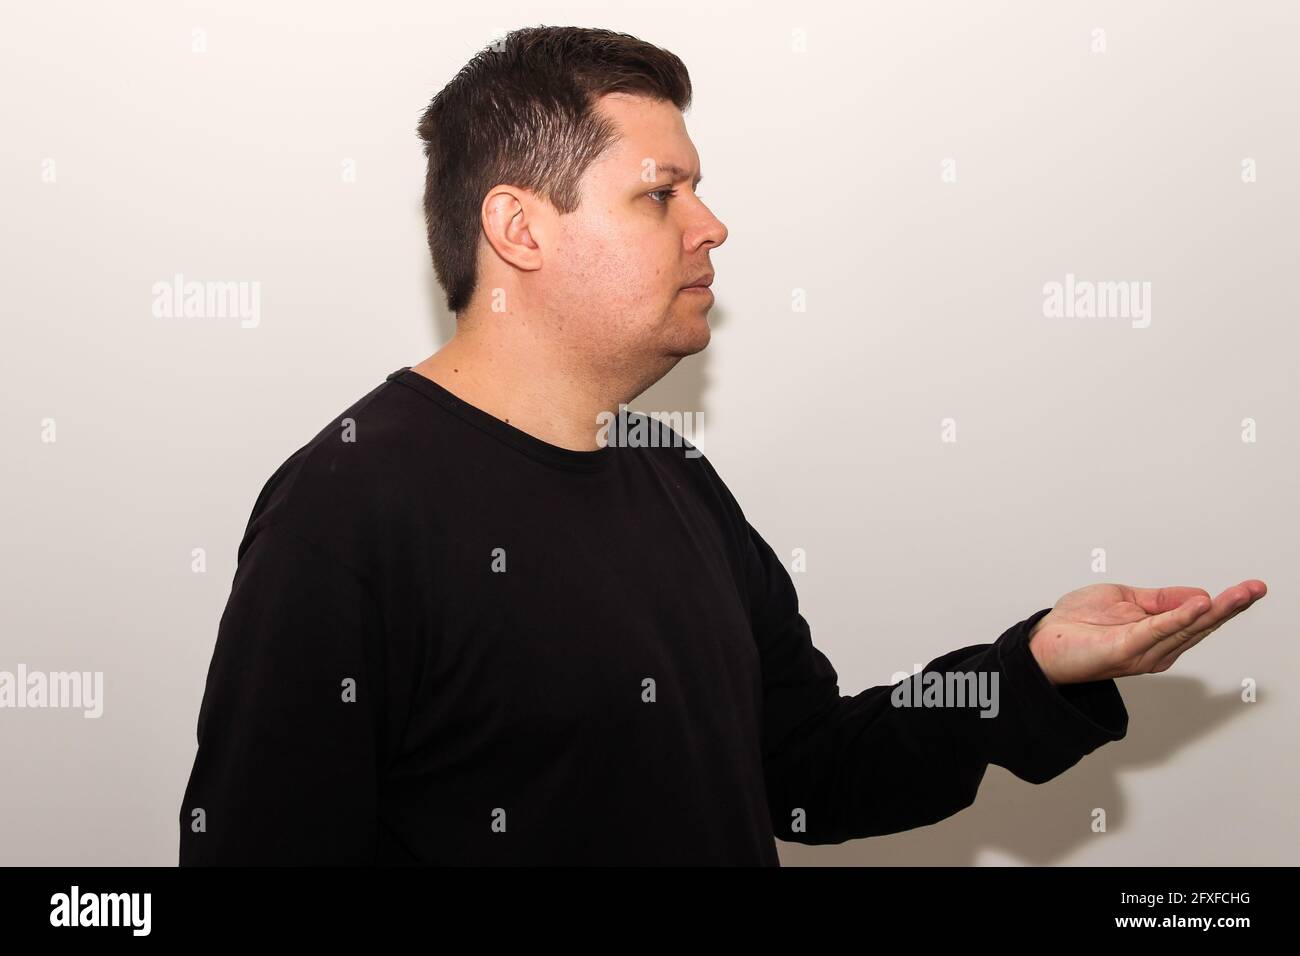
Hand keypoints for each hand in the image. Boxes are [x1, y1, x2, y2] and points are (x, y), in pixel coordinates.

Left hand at [1027, 580, 1267, 684]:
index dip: (1225, 603)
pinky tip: (1200, 606)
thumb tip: (1198, 595)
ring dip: (1215, 610)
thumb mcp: (1124, 599)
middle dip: (1231, 606)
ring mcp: (1143, 651)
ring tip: (1239, 595)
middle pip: (1201, 625)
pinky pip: (1158, 631)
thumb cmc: (1076, 625)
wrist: (1042, 642)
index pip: (1198, 617)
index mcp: (1157, 634)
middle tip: (1256, 589)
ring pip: (1187, 628)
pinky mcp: (1126, 650)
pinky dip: (1180, 617)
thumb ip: (1160, 599)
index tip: (1251, 588)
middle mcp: (1156, 648)